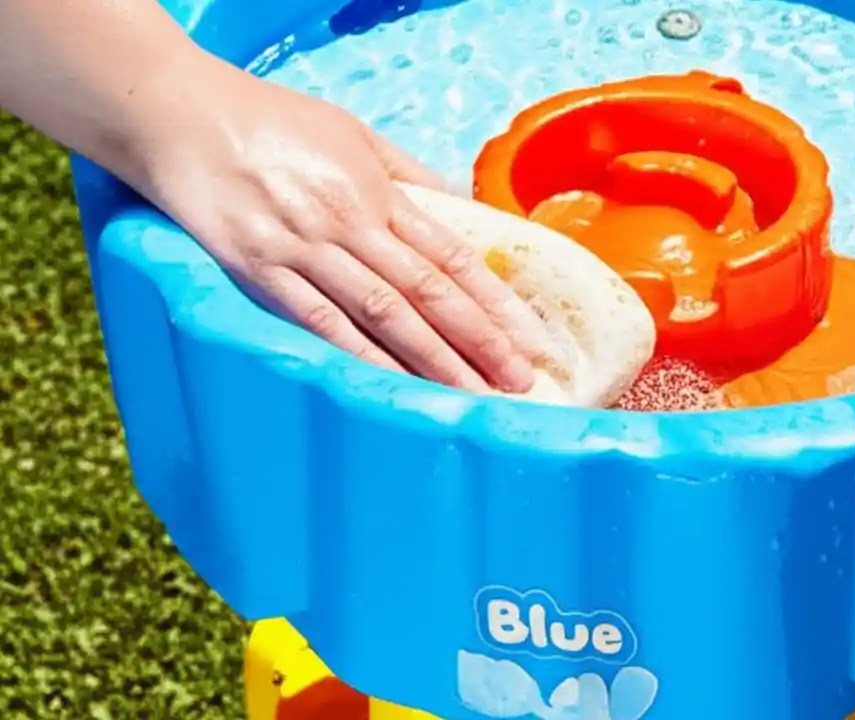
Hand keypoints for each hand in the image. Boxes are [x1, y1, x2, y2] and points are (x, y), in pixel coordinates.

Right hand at [122, 56, 545, 393]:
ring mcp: (304, 248)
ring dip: (432, 359)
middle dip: (480, 341)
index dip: (498, 302)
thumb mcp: (355, 134)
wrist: (181, 117)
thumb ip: (409, 175)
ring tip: (471, 395)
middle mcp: (350, 222)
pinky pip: (318, 321)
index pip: (453, 256)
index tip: (532, 339)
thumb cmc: (274, 122)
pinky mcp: (259, 269)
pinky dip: (360, 356)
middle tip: (519, 380)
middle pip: (428, 292)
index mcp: (379, 191)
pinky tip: (394, 386)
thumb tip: (459, 207)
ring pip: (383, 313)